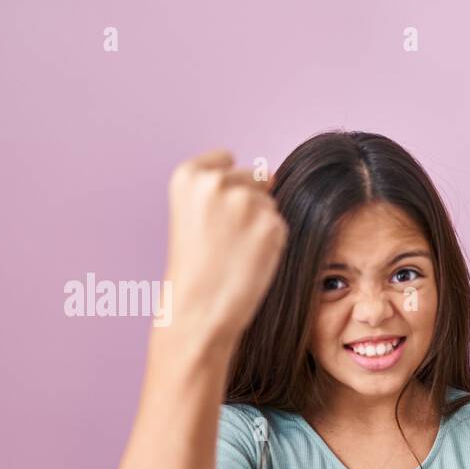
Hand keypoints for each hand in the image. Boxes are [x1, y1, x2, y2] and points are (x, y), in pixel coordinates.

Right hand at [161, 149, 287, 340]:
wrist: (198, 308)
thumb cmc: (196, 266)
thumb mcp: (194, 213)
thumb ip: (223, 188)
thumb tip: (271, 174)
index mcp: (189, 175)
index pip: (225, 159)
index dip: (225, 189)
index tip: (212, 217)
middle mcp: (216, 182)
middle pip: (253, 178)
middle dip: (245, 206)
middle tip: (224, 241)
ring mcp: (246, 203)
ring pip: (269, 203)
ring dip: (260, 226)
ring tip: (235, 252)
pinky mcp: (271, 226)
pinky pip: (280, 226)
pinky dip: (272, 244)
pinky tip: (250, 260)